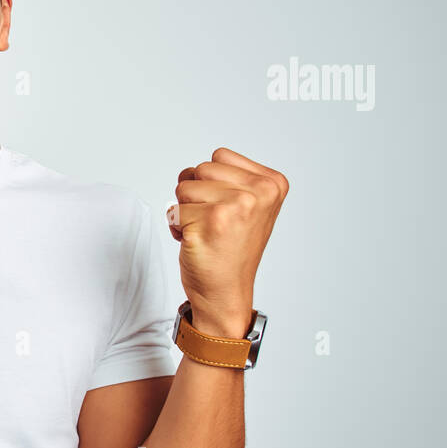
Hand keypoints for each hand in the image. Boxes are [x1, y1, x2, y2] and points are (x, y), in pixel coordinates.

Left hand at [166, 148, 287, 336]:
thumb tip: (189, 171)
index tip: (227, 210)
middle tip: (214, 224)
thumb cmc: (230, 249)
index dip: (211, 182)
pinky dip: (177, 226)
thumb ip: (226, 178)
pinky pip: (173, 209)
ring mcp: (237, 206)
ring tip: (205, 232)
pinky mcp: (212, 221)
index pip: (219, 156)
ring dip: (186, 211)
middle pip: (200, 169)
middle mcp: (259, 192)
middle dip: (196, 195)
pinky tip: (197, 242)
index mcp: (272, 183)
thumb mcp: (246, 205)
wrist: (225, 291)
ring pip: (184, 187)